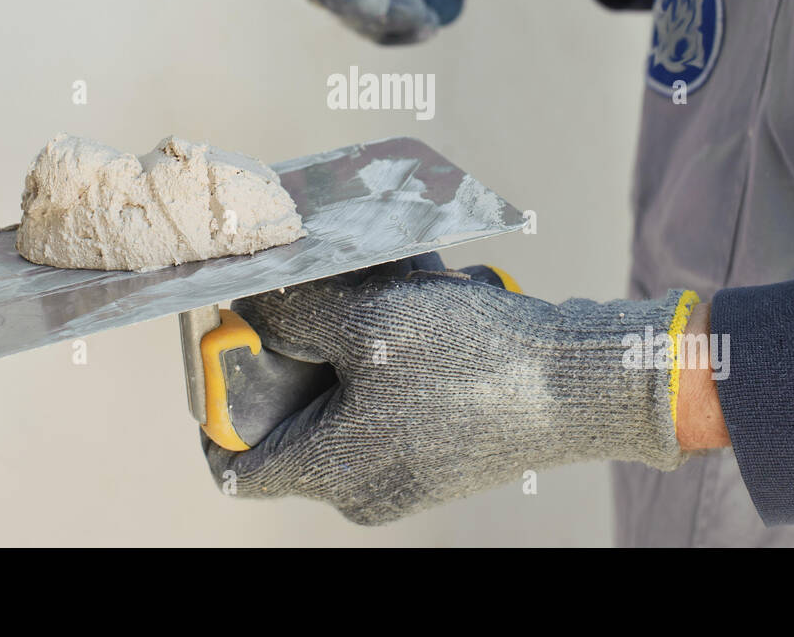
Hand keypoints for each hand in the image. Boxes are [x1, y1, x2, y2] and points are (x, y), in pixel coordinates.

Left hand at [201, 256, 692, 524]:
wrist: (577, 383)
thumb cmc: (475, 360)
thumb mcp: (370, 319)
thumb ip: (295, 313)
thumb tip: (252, 305)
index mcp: (332, 470)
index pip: (232, 460)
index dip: (216, 399)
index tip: (233, 343)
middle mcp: (360, 489)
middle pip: (286, 425)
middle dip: (291, 359)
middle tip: (312, 304)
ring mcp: (401, 477)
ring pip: (338, 410)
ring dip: (343, 354)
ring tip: (379, 305)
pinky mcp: (436, 458)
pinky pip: (382, 411)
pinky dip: (382, 367)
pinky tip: (416, 321)